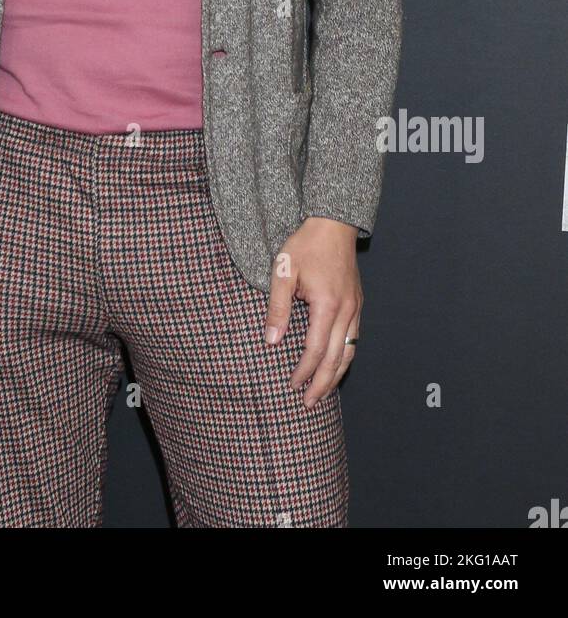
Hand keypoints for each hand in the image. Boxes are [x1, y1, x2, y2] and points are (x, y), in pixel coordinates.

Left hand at [264, 217, 361, 408]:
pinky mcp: (357, 304)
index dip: (304, 371)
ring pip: (349, 352)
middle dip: (322, 384)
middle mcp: (347, 311)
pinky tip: (334, 365)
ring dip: (336, 375)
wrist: (333, 224)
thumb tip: (271, 341)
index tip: (292, 386)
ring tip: (322, 393)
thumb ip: (277, 308)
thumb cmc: (306, 245)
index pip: (315, 350)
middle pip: (336, 359)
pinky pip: (354, 339)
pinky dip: (344, 358)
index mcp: (328, 305)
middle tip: (309, 404)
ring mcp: (355, 308)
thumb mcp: (283, 272)